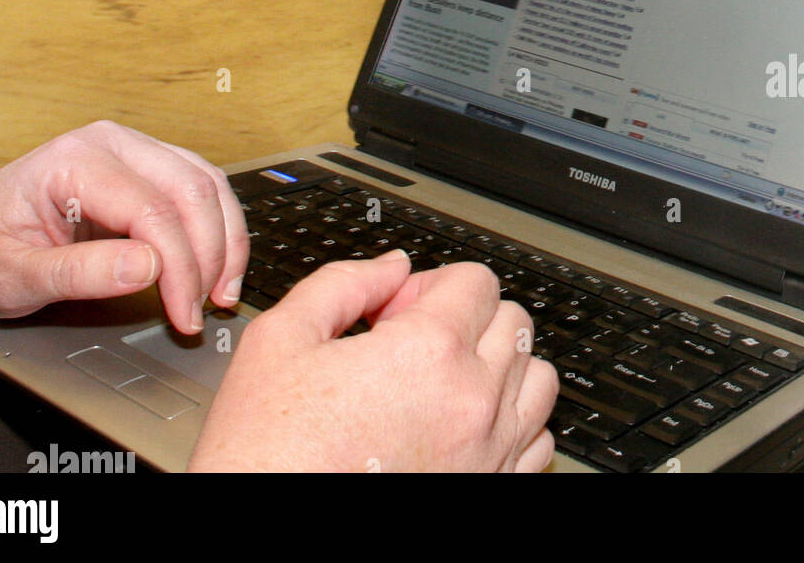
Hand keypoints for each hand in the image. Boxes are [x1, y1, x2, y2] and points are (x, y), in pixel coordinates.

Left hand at [0, 121, 247, 335]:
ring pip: (206, 183)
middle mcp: (112, 142)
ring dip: (224, 239)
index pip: (151, 210)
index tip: (184, 313)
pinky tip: (217, 264)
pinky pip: (200, 187)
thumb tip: (149, 268)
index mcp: (75, 161)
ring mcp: (135, 148)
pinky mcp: (149, 165)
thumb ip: (78, 273)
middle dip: (210, 254)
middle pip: (191, 189)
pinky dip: (217, 227)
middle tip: (205, 308)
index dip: (179, 266)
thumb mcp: (13, 276)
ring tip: (221, 291)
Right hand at [190, 252, 558, 472]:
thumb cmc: (267, 455)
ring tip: (445, 378)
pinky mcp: (491, 490)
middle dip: (467, 315)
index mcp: (427, 352)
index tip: (396, 309)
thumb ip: (342, 284)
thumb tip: (390, 267)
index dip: (430, 283)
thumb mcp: (279, 340)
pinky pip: (537, 441)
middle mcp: (471, 401)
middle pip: (513, 320)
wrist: (266, 537)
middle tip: (413, 339)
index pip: (476, 279)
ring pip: (537, 377)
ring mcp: (488, 452)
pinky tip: (463, 425)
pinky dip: (512, 423)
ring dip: (498, 364)